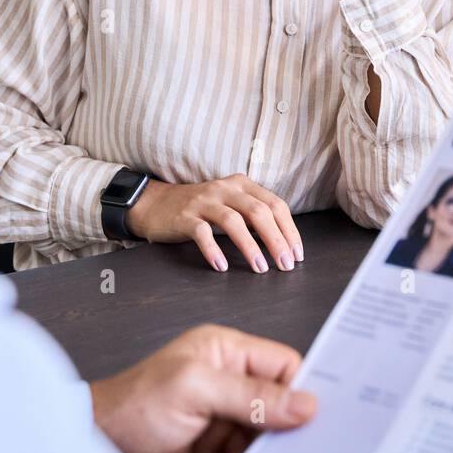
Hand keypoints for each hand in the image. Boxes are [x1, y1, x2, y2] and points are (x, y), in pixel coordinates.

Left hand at [89, 324, 316, 452]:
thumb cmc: (129, 408)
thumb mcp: (194, 390)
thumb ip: (251, 394)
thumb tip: (304, 403)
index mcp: (225, 351)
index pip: (284, 365)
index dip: (296, 393)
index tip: (300, 421)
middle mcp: (226, 383)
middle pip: (276, 413)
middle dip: (256, 441)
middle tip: (238, 452)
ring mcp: (219, 420)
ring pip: (256, 448)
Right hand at [126, 174, 303, 272]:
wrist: (155, 204)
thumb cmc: (200, 208)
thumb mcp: (230, 203)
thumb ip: (253, 214)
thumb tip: (283, 242)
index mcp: (242, 184)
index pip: (275, 204)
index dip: (289, 230)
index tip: (297, 254)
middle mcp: (225, 189)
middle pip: (258, 211)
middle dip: (276, 240)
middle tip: (285, 265)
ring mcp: (203, 201)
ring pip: (233, 221)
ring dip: (250, 246)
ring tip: (260, 268)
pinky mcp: (184, 216)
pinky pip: (202, 232)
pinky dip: (213, 249)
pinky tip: (221, 265)